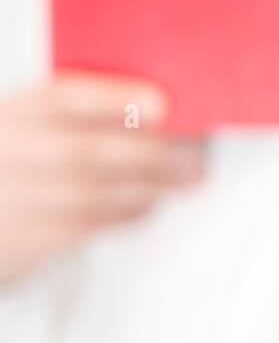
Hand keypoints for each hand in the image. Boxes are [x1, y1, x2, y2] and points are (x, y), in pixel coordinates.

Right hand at [0, 72, 206, 284]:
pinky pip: (78, 230)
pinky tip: (150, 205)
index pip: (59, 99)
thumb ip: (75, 110)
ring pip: (87, 196)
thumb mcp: (27, 123)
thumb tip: (157, 102)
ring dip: (146, 186)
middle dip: (147, 153)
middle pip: (82, 152)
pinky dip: (121, 216)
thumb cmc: (15, 156)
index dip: (111, 100)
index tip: (161, 105)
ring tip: (188, 178)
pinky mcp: (19, 243)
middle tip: (195, 154)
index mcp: (10, 113)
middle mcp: (6, 154)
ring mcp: (10, 201)